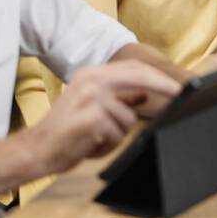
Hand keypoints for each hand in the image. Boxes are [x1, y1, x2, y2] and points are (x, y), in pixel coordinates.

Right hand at [27, 60, 181, 173]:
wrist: (36, 149)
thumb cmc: (66, 132)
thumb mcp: (93, 108)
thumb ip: (119, 99)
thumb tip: (145, 95)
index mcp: (91, 74)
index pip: (133, 68)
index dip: (157, 76)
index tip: (176, 86)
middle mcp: (91, 80)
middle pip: (139, 76)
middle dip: (162, 87)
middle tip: (179, 96)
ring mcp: (91, 97)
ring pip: (129, 118)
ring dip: (118, 136)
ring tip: (96, 139)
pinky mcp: (92, 117)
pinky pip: (118, 135)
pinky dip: (107, 146)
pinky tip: (89, 146)